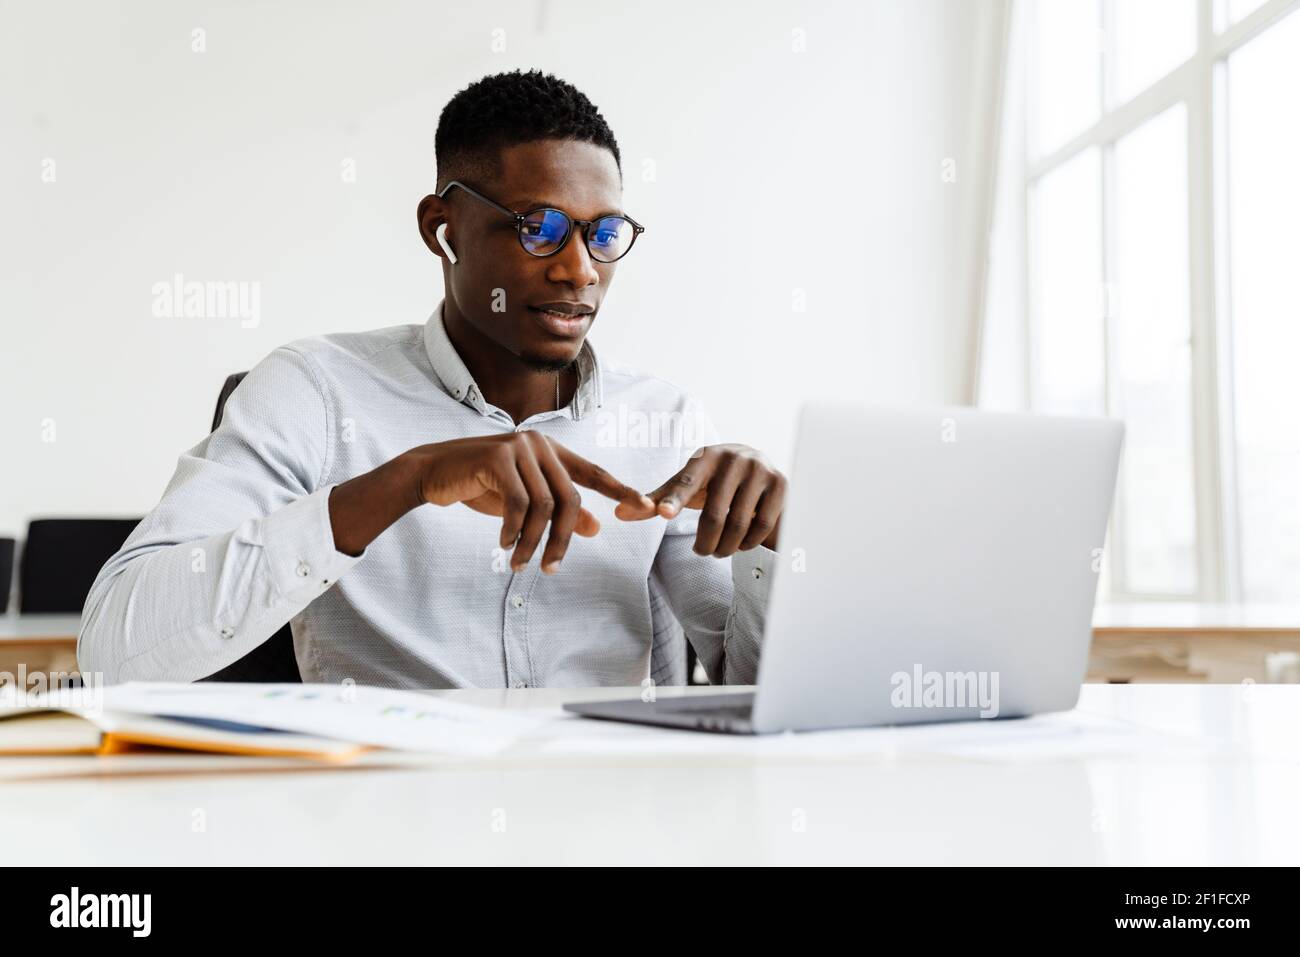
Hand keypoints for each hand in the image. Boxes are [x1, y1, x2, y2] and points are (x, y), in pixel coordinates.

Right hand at [408, 432, 653, 573]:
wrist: (433, 473)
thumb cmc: (480, 486)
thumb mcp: (524, 503)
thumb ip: (557, 511)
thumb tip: (595, 528)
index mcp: (551, 451)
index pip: (593, 472)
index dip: (620, 490)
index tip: (646, 507)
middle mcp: (539, 444)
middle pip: (569, 498)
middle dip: (562, 539)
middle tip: (551, 569)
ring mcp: (519, 447)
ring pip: (543, 505)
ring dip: (533, 542)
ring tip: (519, 563)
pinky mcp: (497, 457)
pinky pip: (518, 503)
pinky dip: (513, 530)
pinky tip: (503, 545)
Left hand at [619, 444, 785, 555]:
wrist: (759, 471)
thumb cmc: (714, 482)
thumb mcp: (686, 487)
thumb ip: (656, 500)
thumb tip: (619, 513)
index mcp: (705, 456)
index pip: (686, 484)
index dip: (673, 501)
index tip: (662, 515)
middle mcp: (733, 458)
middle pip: (714, 515)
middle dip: (705, 543)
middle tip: (702, 552)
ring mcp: (759, 469)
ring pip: (738, 524)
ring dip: (726, 547)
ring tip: (719, 551)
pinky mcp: (780, 483)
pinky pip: (762, 525)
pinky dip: (749, 543)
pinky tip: (742, 544)